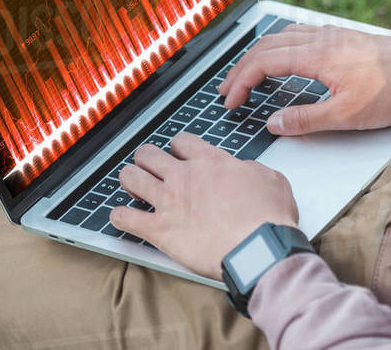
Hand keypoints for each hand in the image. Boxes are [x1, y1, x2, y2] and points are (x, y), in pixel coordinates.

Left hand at [110, 133, 298, 277]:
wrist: (257, 248)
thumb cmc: (267, 218)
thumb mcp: (271, 180)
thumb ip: (252, 169)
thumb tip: (243, 170)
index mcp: (211, 162)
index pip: (182, 142)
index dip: (178, 146)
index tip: (178, 153)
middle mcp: (184, 177)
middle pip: (149, 155)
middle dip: (147, 158)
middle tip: (149, 166)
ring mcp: (169, 202)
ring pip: (132, 178)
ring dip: (129, 179)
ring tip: (131, 184)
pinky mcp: (160, 230)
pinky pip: (126, 219)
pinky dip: (120, 216)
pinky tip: (119, 216)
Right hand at [218, 24, 390, 135]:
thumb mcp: (348, 116)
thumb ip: (307, 119)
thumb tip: (274, 123)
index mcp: (317, 56)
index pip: (263, 63)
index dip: (241, 82)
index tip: (231, 102)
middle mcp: (321, 39)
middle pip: (266, 46)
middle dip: (242, 68)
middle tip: (228, 90)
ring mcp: (333, 35)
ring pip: (282, 37)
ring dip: (259, 54)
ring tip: (249, 74)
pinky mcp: (345, 37)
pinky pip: (300, 34)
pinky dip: (280, 46)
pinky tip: (286, 58)